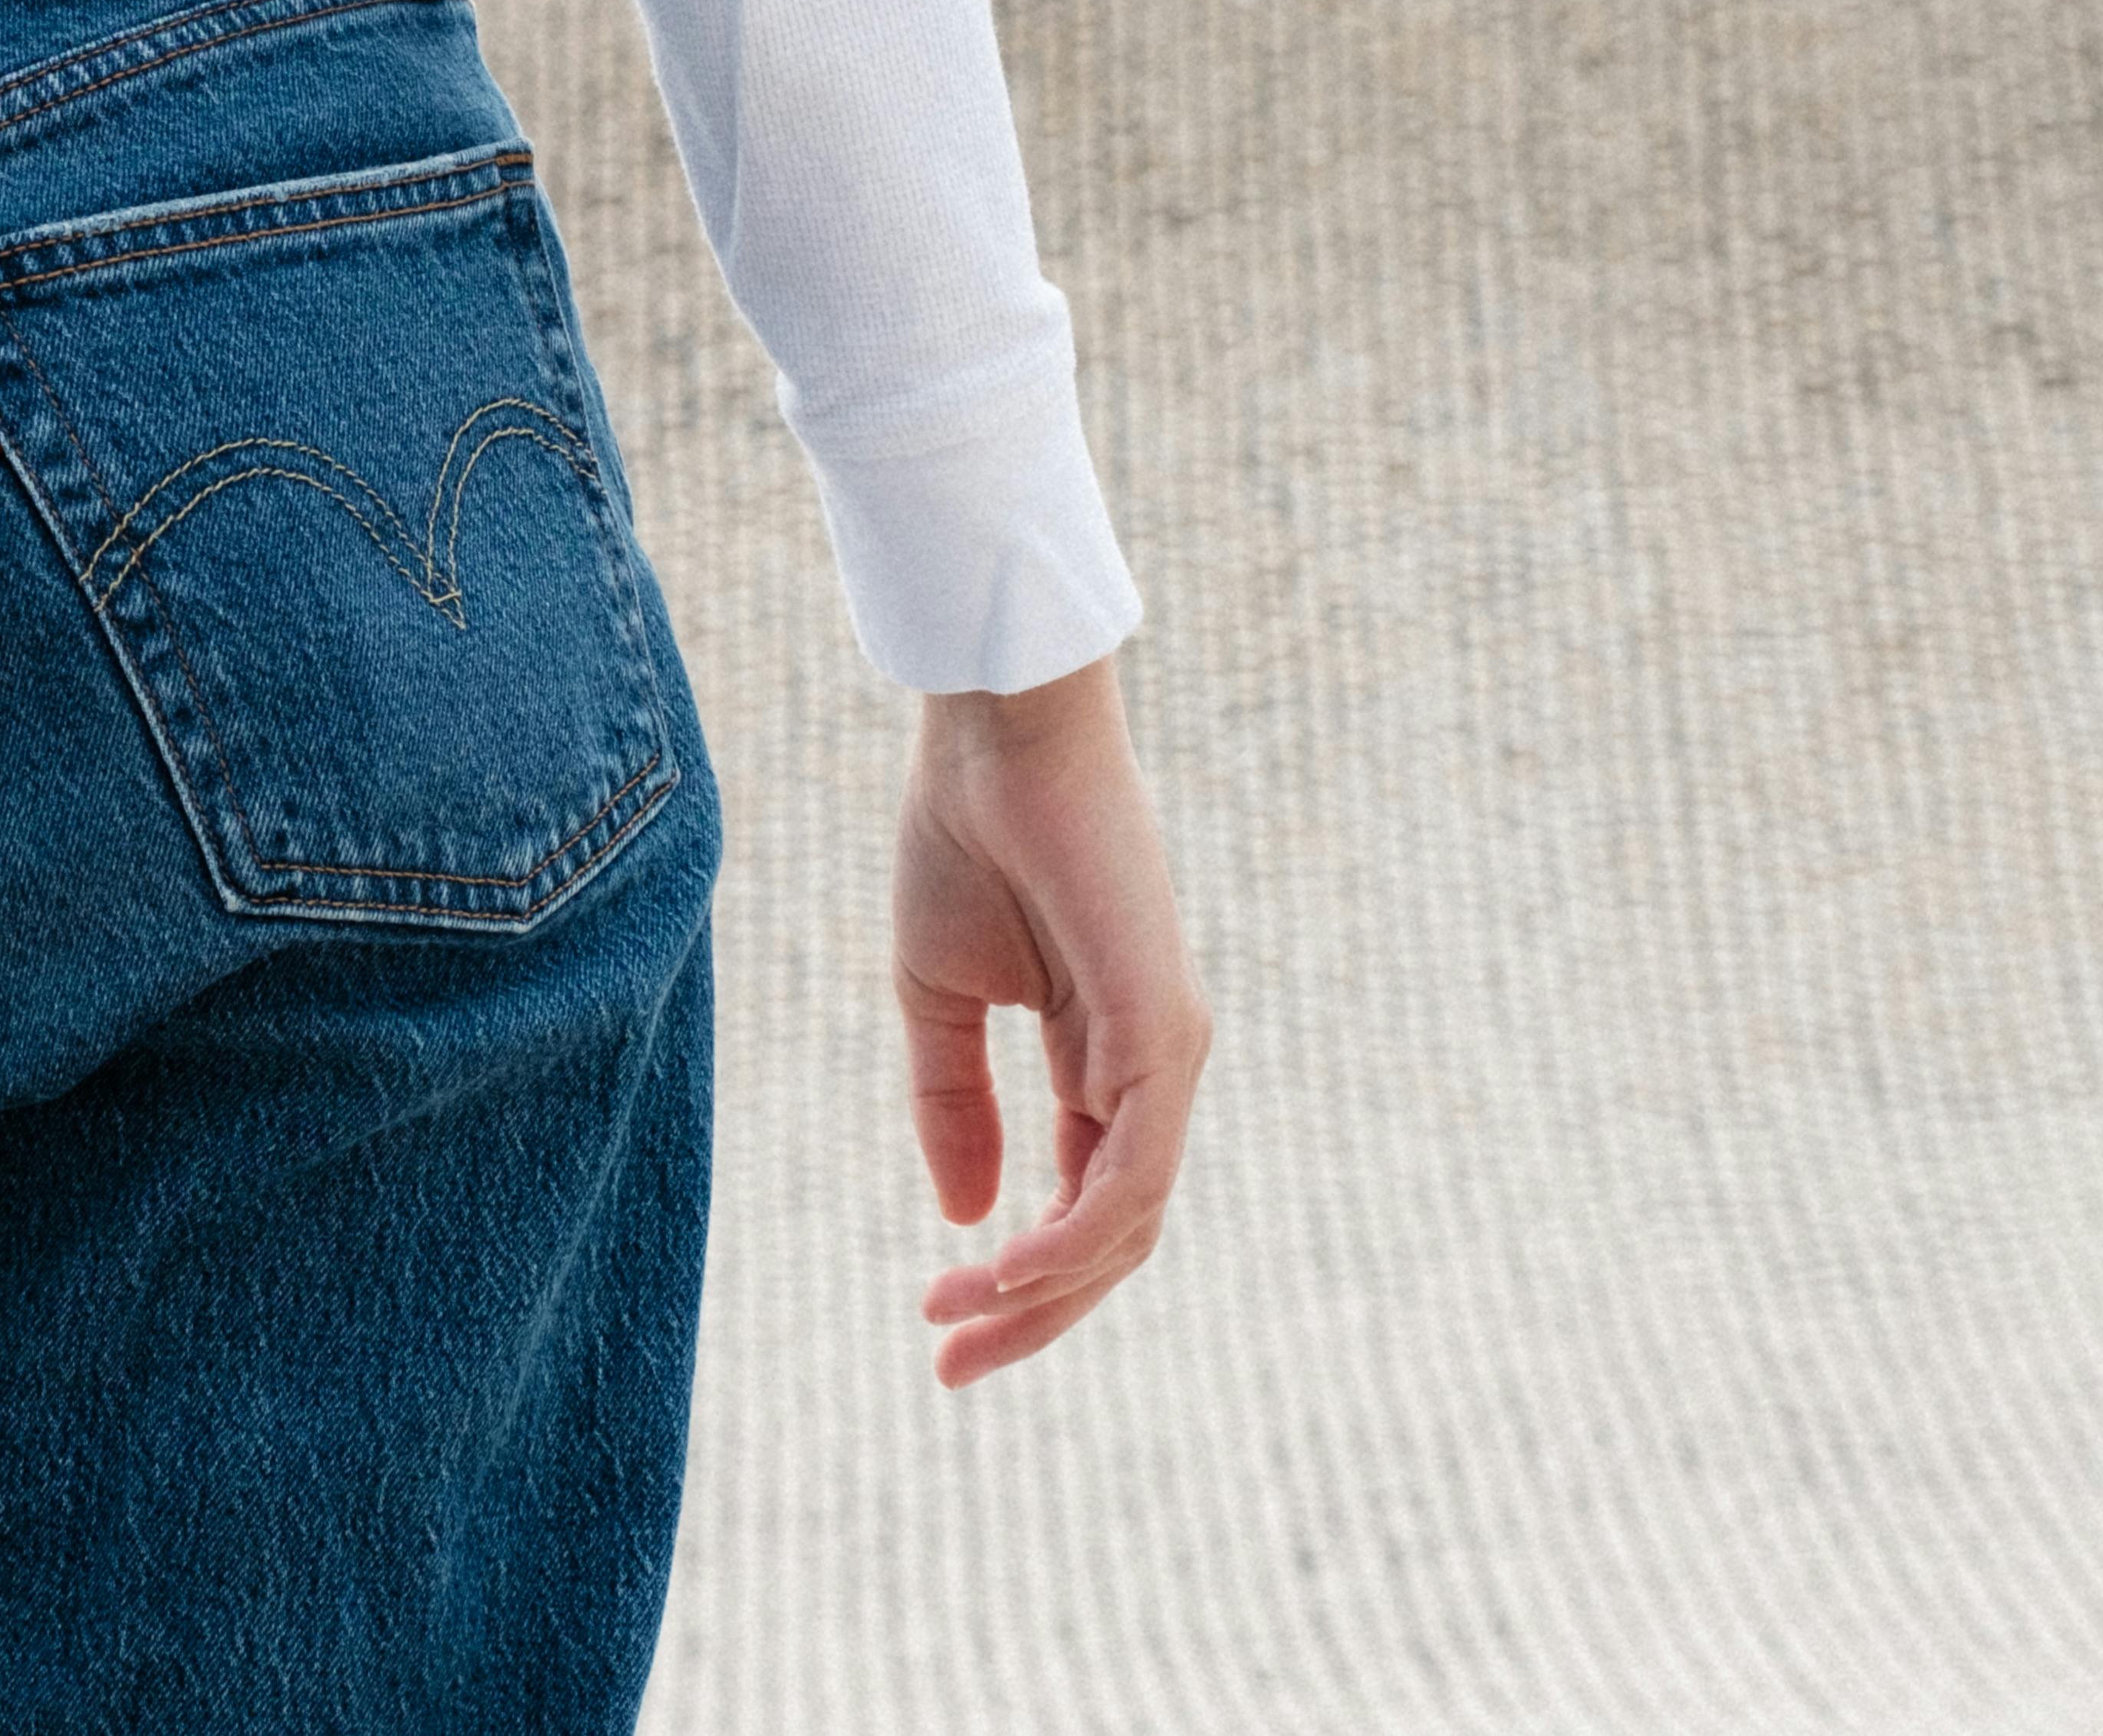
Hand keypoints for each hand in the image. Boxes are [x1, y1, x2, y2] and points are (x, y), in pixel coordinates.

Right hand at [894, 651, 1208, 1385]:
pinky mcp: (1164, 1033)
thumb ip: (952, 1104)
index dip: (1016, 1279)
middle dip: (1032, 1314)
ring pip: (1127, 1224)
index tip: (936, 1326)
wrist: (991, 737)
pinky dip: (1072, 1234)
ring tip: (956, 1318)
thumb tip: (966, 1216)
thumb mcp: (938, 998)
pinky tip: (1005, 1265)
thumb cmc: (965, 838)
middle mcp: (1151, 1069)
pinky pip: (1132, 1175)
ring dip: (1042, 1289)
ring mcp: (1166, 1054)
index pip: (1081, 1204)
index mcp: (1102, 1061)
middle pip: (1113, 1239)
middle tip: (949, 1365)